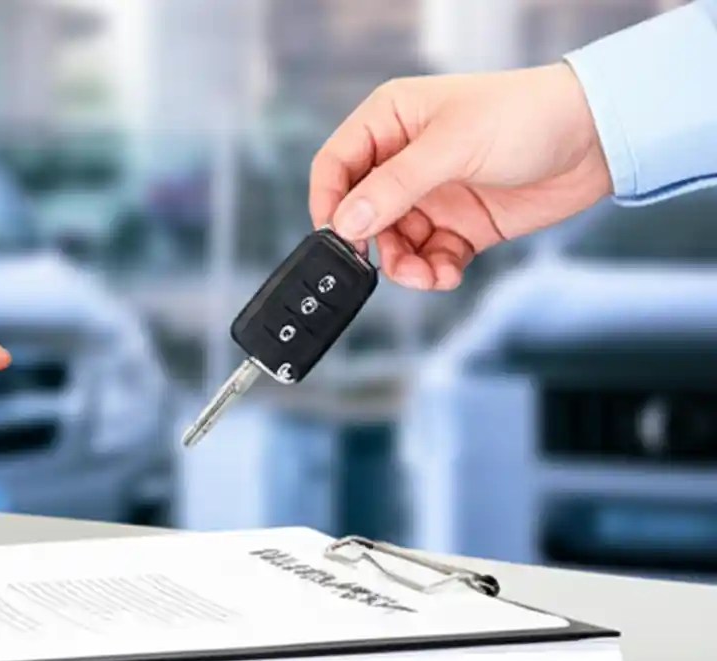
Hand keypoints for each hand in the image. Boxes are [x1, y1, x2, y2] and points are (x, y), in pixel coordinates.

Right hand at [310, 62, 612, 289]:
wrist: (599, 139)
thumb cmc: (528, 116)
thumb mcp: (452, 147)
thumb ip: (395, 187)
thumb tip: (347, 222)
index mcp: (391, 121)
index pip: (336, 165)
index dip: (329, 203)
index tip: (338, 239)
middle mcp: (404, 158)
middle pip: (363, 214)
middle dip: (374, 245)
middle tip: (392, 265)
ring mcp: (432, 193)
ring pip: (395, 243)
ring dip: (405, 266)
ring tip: (428, 275)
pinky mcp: (461, 224)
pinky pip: (429, 257)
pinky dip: (434, 271)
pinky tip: (448, 273)